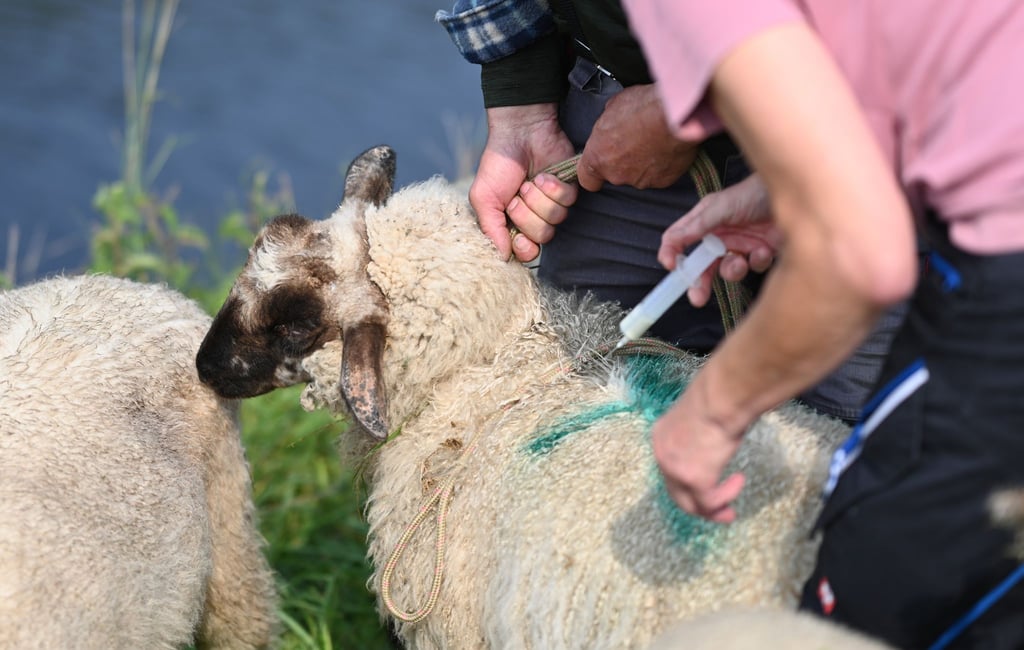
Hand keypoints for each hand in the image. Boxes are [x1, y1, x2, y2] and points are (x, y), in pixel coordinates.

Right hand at [469, 105, 577, 261]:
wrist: (518, 133)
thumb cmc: (498, 165)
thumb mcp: (483, 198)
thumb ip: (491, 229)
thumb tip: (502, 257)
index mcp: (513, 224)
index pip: (526, 253)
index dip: (525, 249)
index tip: (517, 238)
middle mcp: (535, 217)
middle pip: (542, 237)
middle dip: (527, 215)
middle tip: (517, 196)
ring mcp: (553, 204)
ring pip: (556, 219)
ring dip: (539, 198)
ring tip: (529, 182)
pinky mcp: (569, 189)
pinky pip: (568, 201)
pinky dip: (553, 187)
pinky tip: (543, 175)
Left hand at [577, 83, 698, 191]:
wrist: (675, 115)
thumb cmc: (642, 107)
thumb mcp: (613, 106)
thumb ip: (608, 122)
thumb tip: (613, 121)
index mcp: (598, 157)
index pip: (587, 179)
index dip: (594, 172)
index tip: (600, 162)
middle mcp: (616, 174)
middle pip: (615, 174)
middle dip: (623, 160)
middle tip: (635, 139)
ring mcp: (640, 180)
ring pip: (638, 175)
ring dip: (643, 162)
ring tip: (654, 141)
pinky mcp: (663, 181)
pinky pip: (659, 175)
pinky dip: (662, 165)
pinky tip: (666, 146)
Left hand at [651, 373, 746, 522]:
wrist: (722, 397)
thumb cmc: (717, 397)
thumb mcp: (699, 416)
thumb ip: (698, 433)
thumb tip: (712, 440)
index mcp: (661, 436)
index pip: (670, 469)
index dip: (688, 482)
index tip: (710, 486)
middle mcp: (662, 455)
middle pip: (677, 492)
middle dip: (699, 506)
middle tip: (722, 511)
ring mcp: (675, 470)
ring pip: (691, 503)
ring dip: (713, 510)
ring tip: (730, 512)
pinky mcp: (694, 480)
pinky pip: (709, 501)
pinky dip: (726, 497)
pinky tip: (738, 481)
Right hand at [659, 174, 782, 306]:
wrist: (795, 194)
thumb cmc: (755, 192)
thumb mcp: (722, 206)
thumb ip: (698, 225)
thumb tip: (672, 241)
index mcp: (704, 221)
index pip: (679, 240)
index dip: (672, 254)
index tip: (671, 267)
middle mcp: (720, 235)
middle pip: (702, 264)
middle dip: (699, 282)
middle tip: (697, 298)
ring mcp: (740, 245)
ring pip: (727, 270)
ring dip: (732, 270)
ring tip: (740, 263)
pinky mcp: (760, 253)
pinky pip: (753, 267)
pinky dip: (757, 261)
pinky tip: (764, 249)